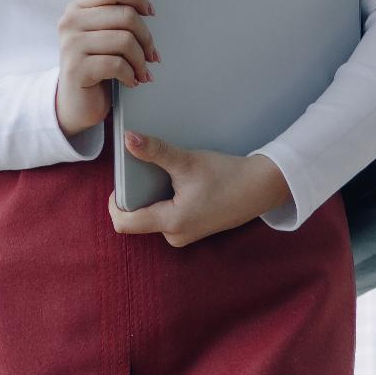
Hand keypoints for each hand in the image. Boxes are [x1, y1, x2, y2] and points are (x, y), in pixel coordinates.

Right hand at [54, 0, 158, 137]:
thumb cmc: (92, 62)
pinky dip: (131, 74)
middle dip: (146, 38)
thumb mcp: (98, 28)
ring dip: (141, 60)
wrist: (74, 102)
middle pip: (126, 16)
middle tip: (152, 54)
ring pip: (125, 41)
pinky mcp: (76, 69)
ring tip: (142, 70)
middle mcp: (70, 22)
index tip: (150, 14)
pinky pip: (117, 64)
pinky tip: (131, 81)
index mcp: (78, 6)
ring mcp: (71, 45)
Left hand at [106, 131, 291, 247]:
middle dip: (135, 196)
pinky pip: (166, 216)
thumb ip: (155, 151)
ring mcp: (185, 234)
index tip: (119, 181)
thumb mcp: (187, 161)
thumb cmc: (228, 176)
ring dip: (151, 197)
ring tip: (165, 176)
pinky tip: (178, 184)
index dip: (114, 202)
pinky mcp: (193, 228)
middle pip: (136, 219)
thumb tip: (129, 139)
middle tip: (145, 172)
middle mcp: (176, 235)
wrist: (262, 187)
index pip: (124, 223)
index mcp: (171, 223)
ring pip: (151, 217)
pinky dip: (164, 200)